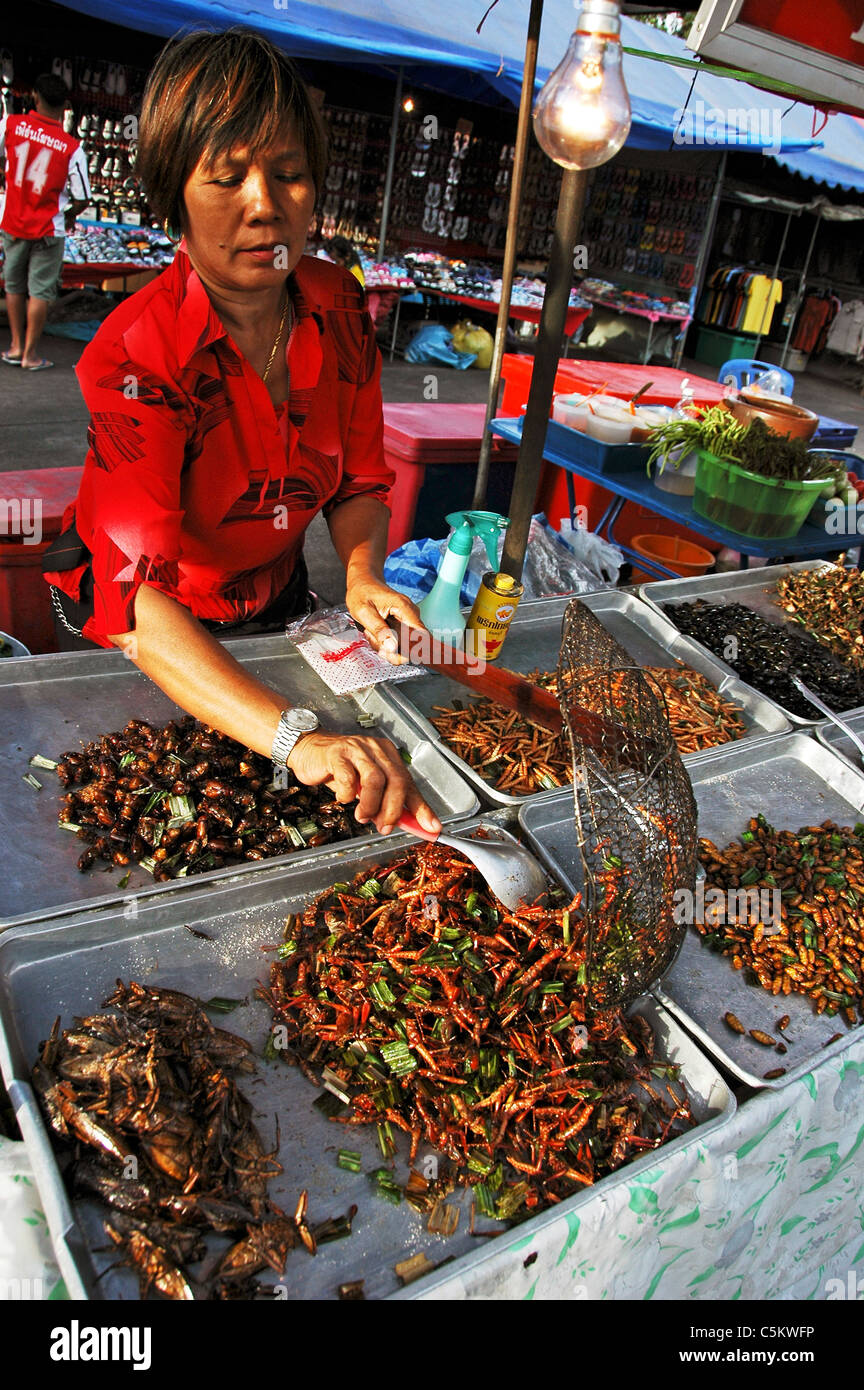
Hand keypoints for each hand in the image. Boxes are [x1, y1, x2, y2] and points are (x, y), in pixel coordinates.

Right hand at [286, 730, 441, 836]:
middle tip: (385, 826)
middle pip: (397, 780)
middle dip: (394, 809)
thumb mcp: (365, 785)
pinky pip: (348, 777)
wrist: (309, 749)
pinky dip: (348, 794)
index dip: (422, 808)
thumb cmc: (340, 769)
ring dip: (371, 805)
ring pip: (375, 779)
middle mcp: (377, 749)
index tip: (432, 828)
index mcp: (389, 756)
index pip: (410, 784)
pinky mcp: (337, 754)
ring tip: (363, 817)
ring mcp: (357, 749)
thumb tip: (402, 824)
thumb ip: (384, 800)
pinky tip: (345, 800)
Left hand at [344, 573, 424, 666]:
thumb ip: (378, 630)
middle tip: (373, 639)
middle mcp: (411, 614)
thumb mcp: (364, 612)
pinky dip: (384, 642)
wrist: (363, 583)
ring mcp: (408, 620)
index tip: (398, 656)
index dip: (414, 650)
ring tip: (371, 632)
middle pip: (412, 645)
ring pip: (403, 646)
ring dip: (385, 645)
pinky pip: (398, 642)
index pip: (421, 635)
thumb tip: (392, 647)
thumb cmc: (362, 593)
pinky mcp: (404, 626)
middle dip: (391, 650)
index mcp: (404, 608)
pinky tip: (375, 633)